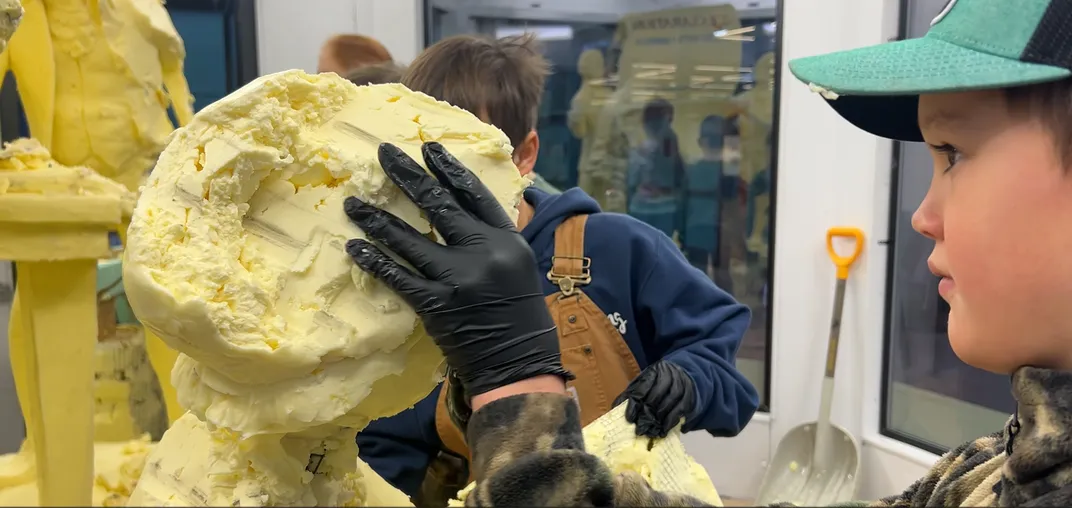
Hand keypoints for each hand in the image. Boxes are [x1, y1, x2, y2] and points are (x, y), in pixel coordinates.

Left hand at [343, 141, 571, 396]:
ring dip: (377, 219)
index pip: (474, 193)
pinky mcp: (436, 306)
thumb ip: (492, 239)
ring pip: (409, 239)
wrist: (519, 367)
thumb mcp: (517, 267)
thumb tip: (462, 210)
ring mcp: (458, 279)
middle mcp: (484, 252)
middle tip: (383, 153)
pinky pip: (397, 277)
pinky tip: (355, 246)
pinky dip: (375, 260)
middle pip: (438, 204)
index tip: (427, 149)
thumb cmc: (520, 318)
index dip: (449, 169)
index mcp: (508, 240)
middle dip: (407, 176)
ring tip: (352, 203)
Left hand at [613, 361, 695, 437]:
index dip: (635, 404)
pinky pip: (680, 410)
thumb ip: (631, 394)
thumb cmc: (658, 384)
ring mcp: (682, 384)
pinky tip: (663, 430)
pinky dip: (671, 422)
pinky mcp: (690, 396)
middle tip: (640, 428)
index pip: (643, 386)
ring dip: (659, 419)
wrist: (685, 376)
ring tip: (650, 431)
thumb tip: (615, 408)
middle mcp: (670, 374)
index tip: (629, 419)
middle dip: (647, 413)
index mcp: (655, 370)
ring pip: (670, 402)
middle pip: (657, 394)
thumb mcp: (643, 384)